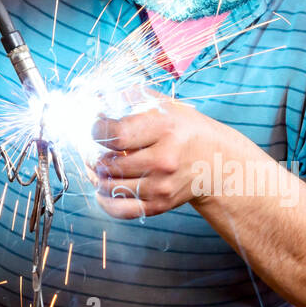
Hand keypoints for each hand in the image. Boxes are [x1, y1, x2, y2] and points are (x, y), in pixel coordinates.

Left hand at [89, 94, 242, 218]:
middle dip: (91, 154)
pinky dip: (104, 200)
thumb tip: (94, 97)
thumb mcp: (165, 105)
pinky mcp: (160, 205)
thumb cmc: (184, 129)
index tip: (97, 127)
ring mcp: (162, 186)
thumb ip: (129, 96)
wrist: (216, 162)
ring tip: (96, 164)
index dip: (97, 130)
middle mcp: (164, 160)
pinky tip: (103, 187)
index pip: (116, 135)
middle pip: (108, 163)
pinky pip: (120, 210)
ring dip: (95, 175)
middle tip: (89, 147)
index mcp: (165, 129)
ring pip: (109, 187)